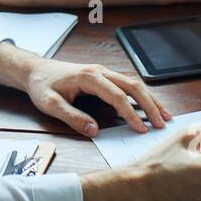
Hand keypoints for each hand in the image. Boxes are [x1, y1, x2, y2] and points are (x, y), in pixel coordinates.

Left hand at [24, 58, 169, 137]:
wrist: (35, 70)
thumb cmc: (42, 86)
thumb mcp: (50, 104)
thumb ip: (71, 117)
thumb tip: (94, 130)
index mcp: (88, 76)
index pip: (116, 95)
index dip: (130, 113)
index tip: (141, 129)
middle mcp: (100, 71)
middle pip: (132, 85)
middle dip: (150, 104)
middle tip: (162, 123)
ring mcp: (103, 72)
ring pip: (133, 83)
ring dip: (150, 98)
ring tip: (165, 115)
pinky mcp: (104, 76)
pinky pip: (127, 84)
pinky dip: (142, 95)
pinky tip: (150, 106)